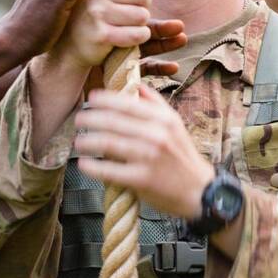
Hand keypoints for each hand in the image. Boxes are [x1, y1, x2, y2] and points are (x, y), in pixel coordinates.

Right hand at [54, 0, 184, 72]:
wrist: (69, 45)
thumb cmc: (92, 11)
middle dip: (142, 5)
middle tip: (128, 11)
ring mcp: (96, 13)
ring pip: (142, 16)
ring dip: (140, 23)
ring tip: (125, 24)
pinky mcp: (101, 35)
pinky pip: (137, 34)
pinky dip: (139, 36)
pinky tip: (128, 36)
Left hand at [73, 84, 214, 217]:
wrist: (200, 191)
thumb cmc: (182, 156)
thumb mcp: (175, 126)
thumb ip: (156, 105)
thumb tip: (137, 86)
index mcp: (164, 120)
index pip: (128, 104)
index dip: (106, 99)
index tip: (91, 98)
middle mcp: (157, 136)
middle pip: (113, 122)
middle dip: (90, 118)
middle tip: (78, 119)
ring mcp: (149, 157)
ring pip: (108, 144)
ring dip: (88, 141)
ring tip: (78, 142)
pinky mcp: (142, 179)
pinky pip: (110, 171)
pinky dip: (93, 167)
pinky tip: (83, 164)